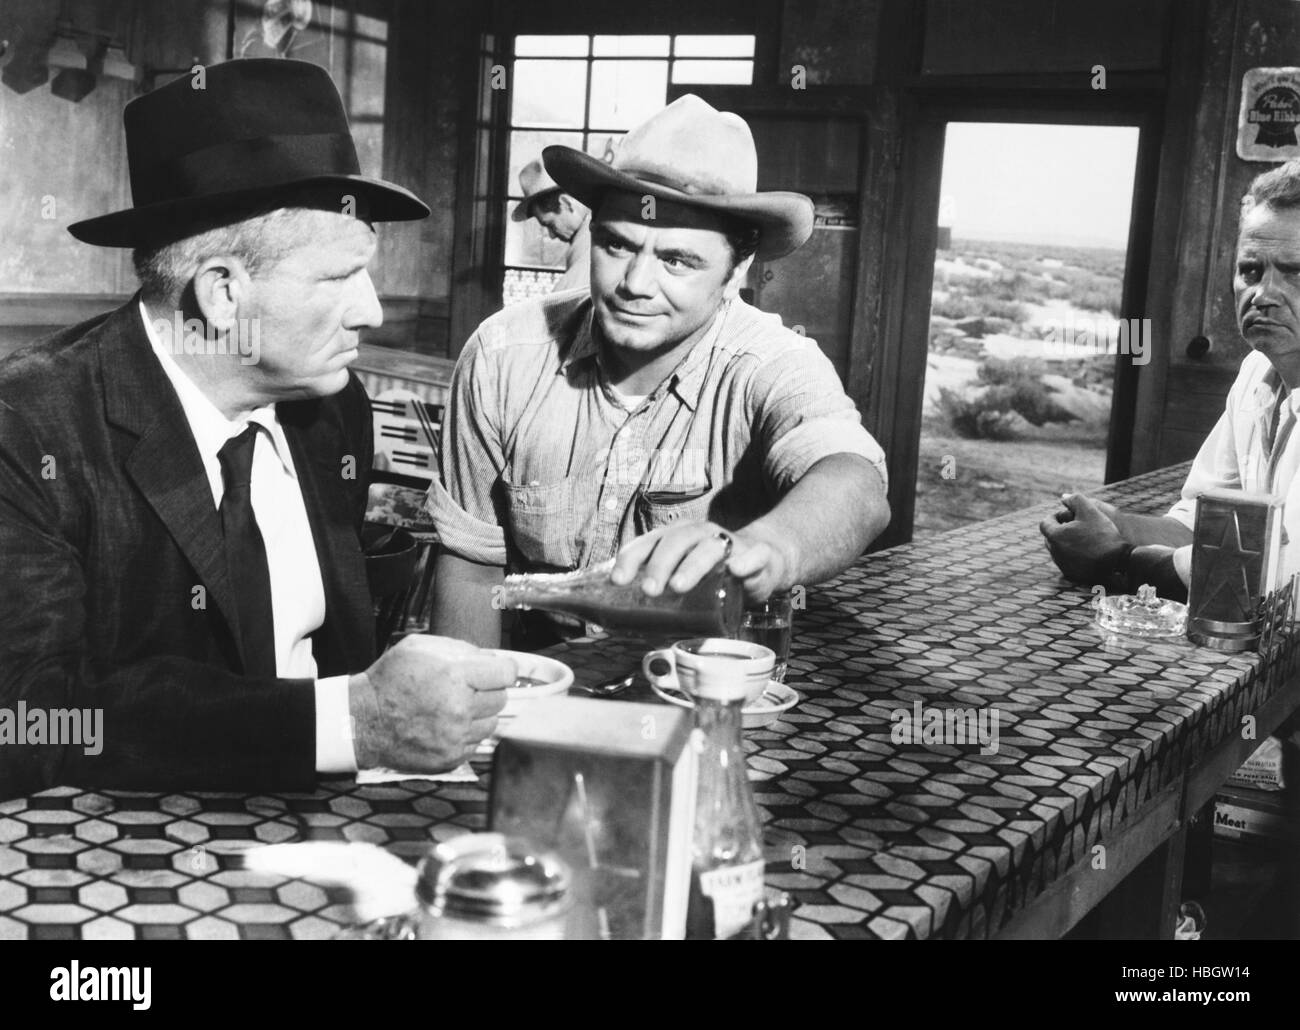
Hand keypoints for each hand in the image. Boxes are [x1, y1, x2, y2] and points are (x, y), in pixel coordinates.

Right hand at [348, 635, 512, 771]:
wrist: (362, 721)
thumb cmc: (389, 681)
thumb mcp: (419, 647)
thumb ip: (460, 648)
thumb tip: (491, 657)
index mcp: (454, 676)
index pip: (506, 673)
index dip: (503, 669)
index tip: (497, 671)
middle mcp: (458, 709)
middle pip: (501, 698)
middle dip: (487, 690)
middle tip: (465, 689)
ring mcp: (456, 737)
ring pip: (492, 722)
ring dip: (478, 714)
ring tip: (452, 708)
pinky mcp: (451, 758)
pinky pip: (477, 743)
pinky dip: (466, 734)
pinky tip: (444, 726)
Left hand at [610, 520, 794, 603]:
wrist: (763, 561)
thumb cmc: (715, 572)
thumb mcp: (686, 576)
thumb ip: (662, 592)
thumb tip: (623, 622)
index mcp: (677, 537)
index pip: (649, 542)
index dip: (632, 558)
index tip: (617, 580)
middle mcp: (701, 534)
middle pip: (676, 542)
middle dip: (659, 565)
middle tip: (648, 591)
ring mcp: (730, 543)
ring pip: (710, 548)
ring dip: (693, 565)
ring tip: (679, 586)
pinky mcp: (758, 555)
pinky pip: (754, 555)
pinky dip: (745, 561)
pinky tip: (735, 570)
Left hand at [1039, 494, 1128, 583]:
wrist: (1119, 561)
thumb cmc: (1104, 534)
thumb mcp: (1090, 510)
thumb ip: (1075, 499)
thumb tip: (1064, 498)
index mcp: (1055, 536)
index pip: (1045, 523)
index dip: (1056, 516)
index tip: (1069, 514)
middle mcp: (1054, 553)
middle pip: (1050, 537)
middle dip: (1060, 529)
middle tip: (1076, 525)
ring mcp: (1062, 565)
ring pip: (1058, 550)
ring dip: (1065, 542)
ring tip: (1082, 537)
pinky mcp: (1071, 575)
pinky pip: (1066, 561)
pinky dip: (1072, 554)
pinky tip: (1087, 550)